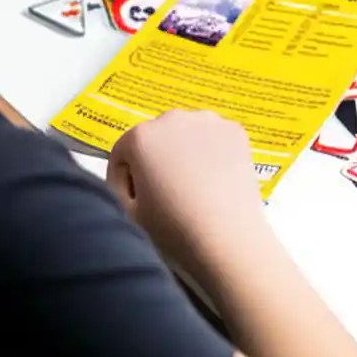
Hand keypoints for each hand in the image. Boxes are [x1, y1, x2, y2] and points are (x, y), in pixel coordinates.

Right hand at [107, 109, 270, 280]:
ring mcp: (208, 121)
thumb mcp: (128, 209)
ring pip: (185, 134)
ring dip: (182, 151)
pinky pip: (212, 137)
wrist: (225, 238)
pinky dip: (210, 151)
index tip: (135, 199)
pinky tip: (214, 176)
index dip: (124, 179)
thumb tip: (135, 177)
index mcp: (140, 136)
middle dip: (155, 160)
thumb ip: (122, 185)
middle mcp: (173, 118)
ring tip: (190, 183)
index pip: (123, 153)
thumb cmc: (171, 227)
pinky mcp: (235, 130)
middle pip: (155, 138)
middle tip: (164, 190)